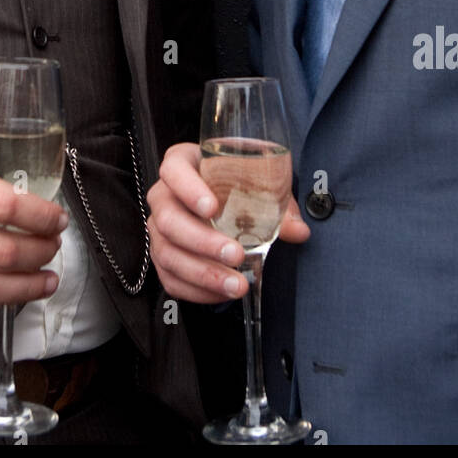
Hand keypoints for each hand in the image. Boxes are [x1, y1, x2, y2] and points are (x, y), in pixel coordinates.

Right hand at [147, 142, 309, 302]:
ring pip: (167, 253)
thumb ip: (277, 204)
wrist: (224, 198)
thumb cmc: (237, 182)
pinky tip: (223, 294)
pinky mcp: (162, 257)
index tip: (212, 208)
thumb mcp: (259, 182)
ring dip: (203, 273)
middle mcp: (164, 195)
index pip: (173, 170)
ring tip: (236, 285)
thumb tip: (298, 230)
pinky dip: (197, 290)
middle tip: (236, 254)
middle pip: (168, 219)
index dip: (188, 189)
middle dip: (202, 241)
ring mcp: (159, 229)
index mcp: (182, 164)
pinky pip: (170, 279)